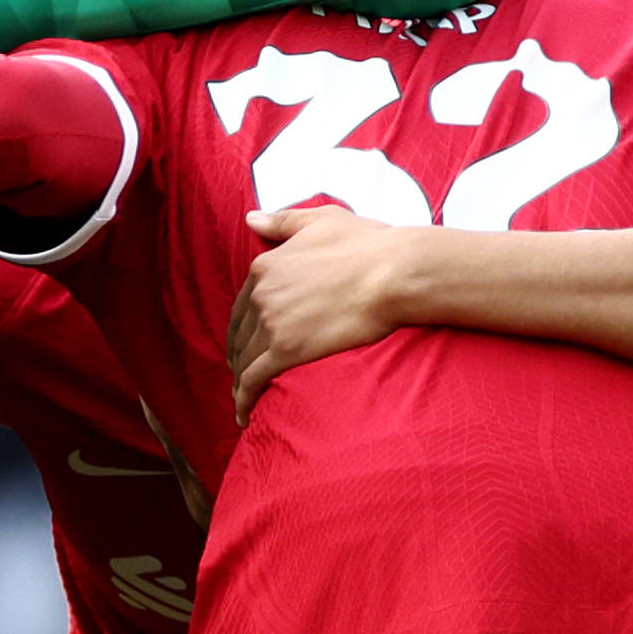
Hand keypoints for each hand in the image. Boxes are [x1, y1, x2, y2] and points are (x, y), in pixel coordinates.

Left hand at [230, 200, 422, 411]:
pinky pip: (254, 380)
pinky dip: (244, 399)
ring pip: (244, 360)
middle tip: (242, 376)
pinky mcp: (287, 350)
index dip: (242, 328)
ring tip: (244, 400)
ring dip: (240, 382)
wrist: (394, 272)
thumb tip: (250, 218)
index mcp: (265, 265)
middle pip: (240, 334)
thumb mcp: (321, 220)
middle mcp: (261, 293)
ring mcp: (272, 322)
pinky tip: (243, 415)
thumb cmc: (368, 244)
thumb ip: (282, 221)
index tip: (246, 344)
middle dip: (238, 357)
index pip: (243, 305)